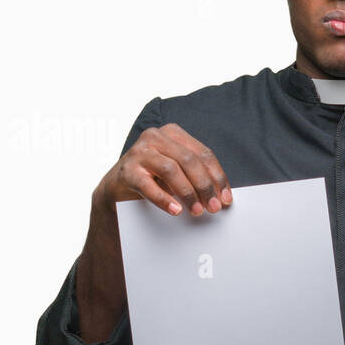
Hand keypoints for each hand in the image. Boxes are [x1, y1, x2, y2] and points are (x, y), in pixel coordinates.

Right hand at [94, 122, 232, 218]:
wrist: (118, 186)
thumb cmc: (153, 177)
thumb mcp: (178, 171)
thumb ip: (196, 175)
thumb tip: (222, 196)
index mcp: (173, 133)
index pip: (203, 154)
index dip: (217, 177)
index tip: (226, 198)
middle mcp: (155, 137)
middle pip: (189, 160)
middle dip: (205, 186)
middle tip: (214, 207)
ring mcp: (139, 152)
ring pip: (171, 169)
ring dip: (188, 192)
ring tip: (197, 210)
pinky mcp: (127, 170)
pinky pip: (148, 185)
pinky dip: (164, 199)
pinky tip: (176, 210)